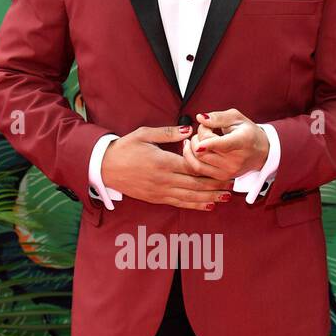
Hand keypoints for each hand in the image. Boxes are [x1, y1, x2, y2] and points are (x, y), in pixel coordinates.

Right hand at [100, 124, 234, 209]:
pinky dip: (194, 205)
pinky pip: (179, 203)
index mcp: (163, 162)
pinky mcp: (156, 198)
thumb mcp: (144, 134)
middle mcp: (163, 179)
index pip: (192, 167)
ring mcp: (160, 191)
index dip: (211, 169)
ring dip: (209, 198)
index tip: (225, 168)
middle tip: (232, 185)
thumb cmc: (124, 148)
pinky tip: (207, 205)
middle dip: (215, 185)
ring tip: (224, 198)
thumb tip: (189, 130)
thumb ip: (168, 133)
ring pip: (189, 197)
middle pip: (195, 185)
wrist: (104, 167)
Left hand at [183, 109, 268, 180]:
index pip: (224, 144)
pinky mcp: (222, 177)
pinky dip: (192, 159)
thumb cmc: (248, 133)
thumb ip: (218, 117)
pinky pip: (199, 170)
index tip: (199, 144)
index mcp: (242, 141)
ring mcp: (228, 171)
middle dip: (197, 137)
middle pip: (203, 151)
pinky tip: (195, 149)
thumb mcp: (236, 118)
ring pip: (198, 162)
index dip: (210, 144)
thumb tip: (200, 118)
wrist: (261, 153)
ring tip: (198, 139)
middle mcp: (235, 160)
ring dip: (192, 148)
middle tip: (204, 130)